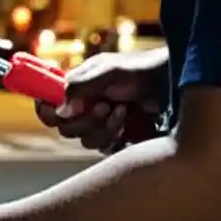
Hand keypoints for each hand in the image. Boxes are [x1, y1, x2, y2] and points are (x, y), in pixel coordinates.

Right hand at [36, 48, 168, 152]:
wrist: (172, 83)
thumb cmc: (141, 70)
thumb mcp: (108, 71)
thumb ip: (80, 86)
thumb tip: (60, 111)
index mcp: (77, 87)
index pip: (49, 105)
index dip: (47, 111)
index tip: (56, 112)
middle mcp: (85, 107)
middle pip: (65, 129)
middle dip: (85, 120)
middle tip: (105, 106)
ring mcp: (101, 124)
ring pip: (86, 141)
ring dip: (105, 128)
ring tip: (124, 110)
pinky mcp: (117, 138)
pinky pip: (105, 150)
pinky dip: (116, 138)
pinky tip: (130, 124)